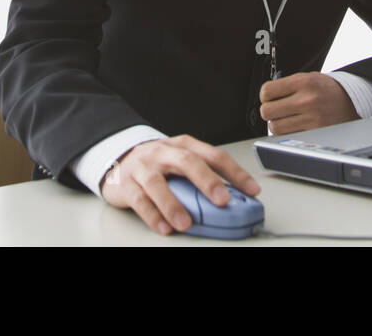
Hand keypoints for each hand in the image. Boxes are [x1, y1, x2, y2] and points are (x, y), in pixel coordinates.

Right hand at [100, 135, 259, 235]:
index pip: (213, 155)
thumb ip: (202, 175)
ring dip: (173, 204)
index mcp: (183, 145)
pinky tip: (164, 227)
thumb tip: (233, 198)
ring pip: (157, 183)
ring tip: (187, 223)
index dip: (234, 172)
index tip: (252, 189)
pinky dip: (152, 215)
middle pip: (187, 162)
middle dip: (207, 181)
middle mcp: (163, 152)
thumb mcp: (180, 161)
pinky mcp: (126, 184)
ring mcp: (143, 167)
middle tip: (222, 200)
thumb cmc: (157, 162)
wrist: (119, 156)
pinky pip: (139, 199)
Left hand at [259, 72, 357, 134]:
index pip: (267, 91)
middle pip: (267, 111)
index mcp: (303, 82)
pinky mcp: (315, 133)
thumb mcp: (308, 78)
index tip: (269, 97)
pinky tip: (297, 125)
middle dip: (269, 111)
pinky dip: (288, 133)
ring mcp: (311, 118)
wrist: (351, 102)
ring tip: (288, 118)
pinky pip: (288, 137)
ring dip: (278, 124)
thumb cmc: (327, 90)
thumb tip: (264, 97)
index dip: (265, 96)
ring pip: (275, 127)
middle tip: (277, 109)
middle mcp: (307, 100)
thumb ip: (286, 85)